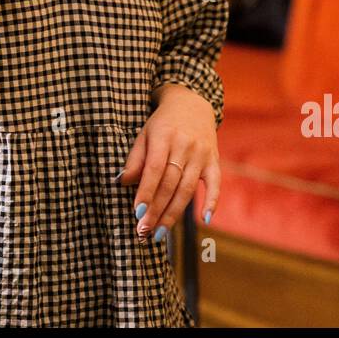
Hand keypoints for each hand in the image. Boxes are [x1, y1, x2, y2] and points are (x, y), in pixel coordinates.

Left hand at [117, 84, 220, 242]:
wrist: (191, 104)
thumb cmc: (162, 124)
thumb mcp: (145, 134)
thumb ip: (135, 159)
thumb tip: (122, 182)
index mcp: (164, 137)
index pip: (154, 169)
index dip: (146, 192)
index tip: (137, 213)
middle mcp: (184, 145)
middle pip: (170, 183)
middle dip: (157, 209)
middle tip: (144, 231)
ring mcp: (201, 153)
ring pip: (188, 188)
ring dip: (174, 213)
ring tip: (160, 233)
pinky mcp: (214, 159)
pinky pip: (215, 183)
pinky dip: (212, 201)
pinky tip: (205, 220)